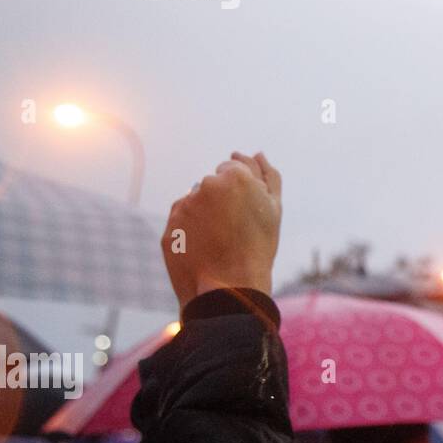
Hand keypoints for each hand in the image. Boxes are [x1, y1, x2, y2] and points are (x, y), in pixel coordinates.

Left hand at [162, 151, 281, 308]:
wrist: (230, 289)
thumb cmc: (258, 248)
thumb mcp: (273, 209)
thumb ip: (267, 176)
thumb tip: (256, 153)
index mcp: (235, 176)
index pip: (233, 169)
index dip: (241, 191)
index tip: (246, 212)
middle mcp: (206, 185)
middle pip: (213, 184)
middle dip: (221, 200)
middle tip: (235, 230)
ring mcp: (184, 207)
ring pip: (195, 202)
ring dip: (205, 215)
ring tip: (220, 242)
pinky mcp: (169, 227)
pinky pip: (180, 222)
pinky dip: (191, 231)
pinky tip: (205, 249)